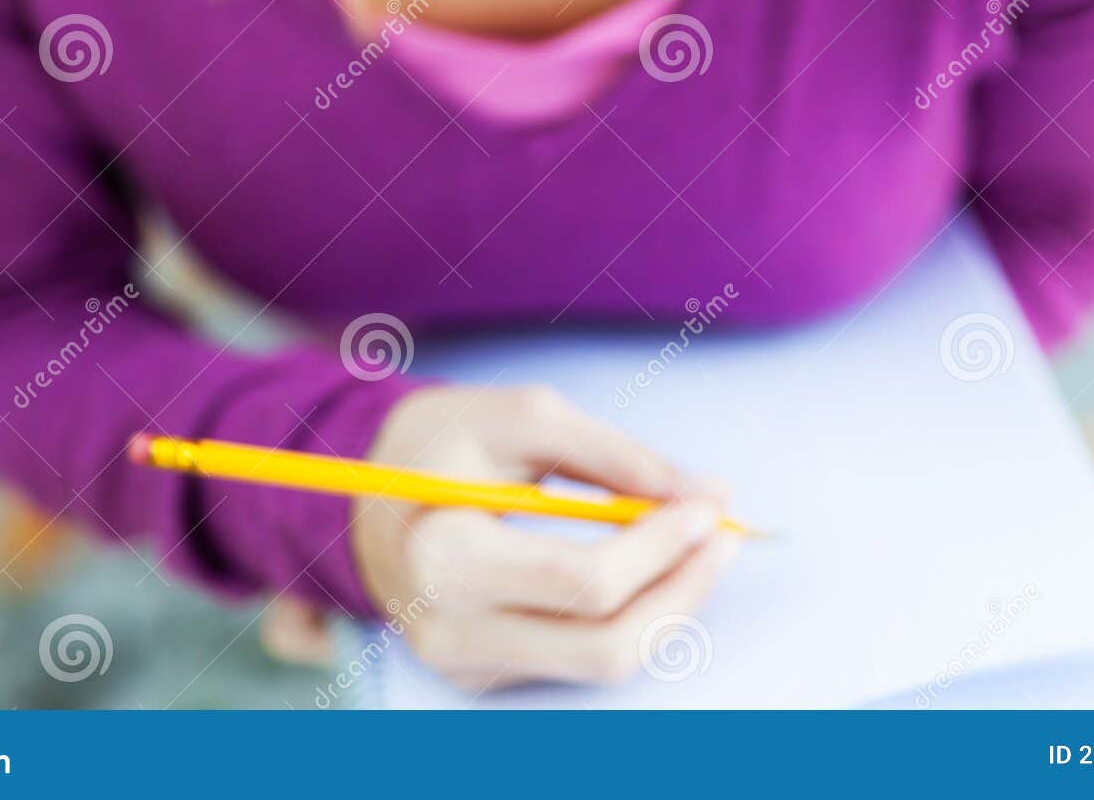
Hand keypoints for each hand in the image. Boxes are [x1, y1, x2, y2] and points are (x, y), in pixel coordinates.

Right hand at [347, 385, 738, 692]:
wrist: (369, 491)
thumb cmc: (448, 441)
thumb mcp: (525, 418)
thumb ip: (617, 457)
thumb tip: (706, 496)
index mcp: (446, 556)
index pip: (584, 582)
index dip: (662, 545)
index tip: (710, 504)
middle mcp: (449, 630)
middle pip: (605, 645)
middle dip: (683, 589)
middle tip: (724, 533)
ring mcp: (465, 664)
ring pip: (603, 664)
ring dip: (669, 607)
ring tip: (697, 546)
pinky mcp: (484, 675)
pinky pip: (581, 661)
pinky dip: (632, 616)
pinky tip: (648, 567)